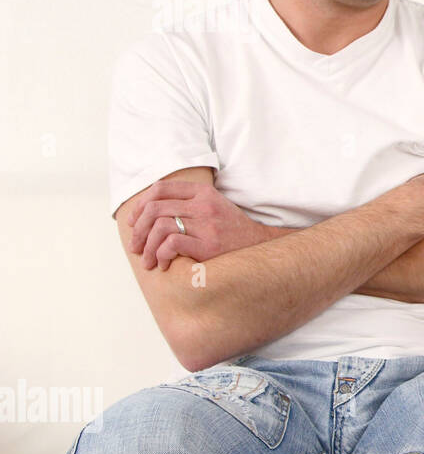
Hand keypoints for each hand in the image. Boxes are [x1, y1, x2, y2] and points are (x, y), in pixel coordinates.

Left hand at [126, 179, 274, 271]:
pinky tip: (164, 264)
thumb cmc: (231, 231)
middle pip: (155, 209)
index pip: (160, 189)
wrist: (260, 247)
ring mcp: (207, 225)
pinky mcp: (209, 245)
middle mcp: (204, 205)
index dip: (140, 205)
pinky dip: (161, 255)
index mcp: (203, 192)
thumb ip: (187, 203)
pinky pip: (171, 244)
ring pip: (160, 227)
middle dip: (138, 230)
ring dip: (147, 248)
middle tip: (136, 247)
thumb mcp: (213, 207)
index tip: (133, 222)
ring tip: (148, 261)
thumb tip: (148, 211)